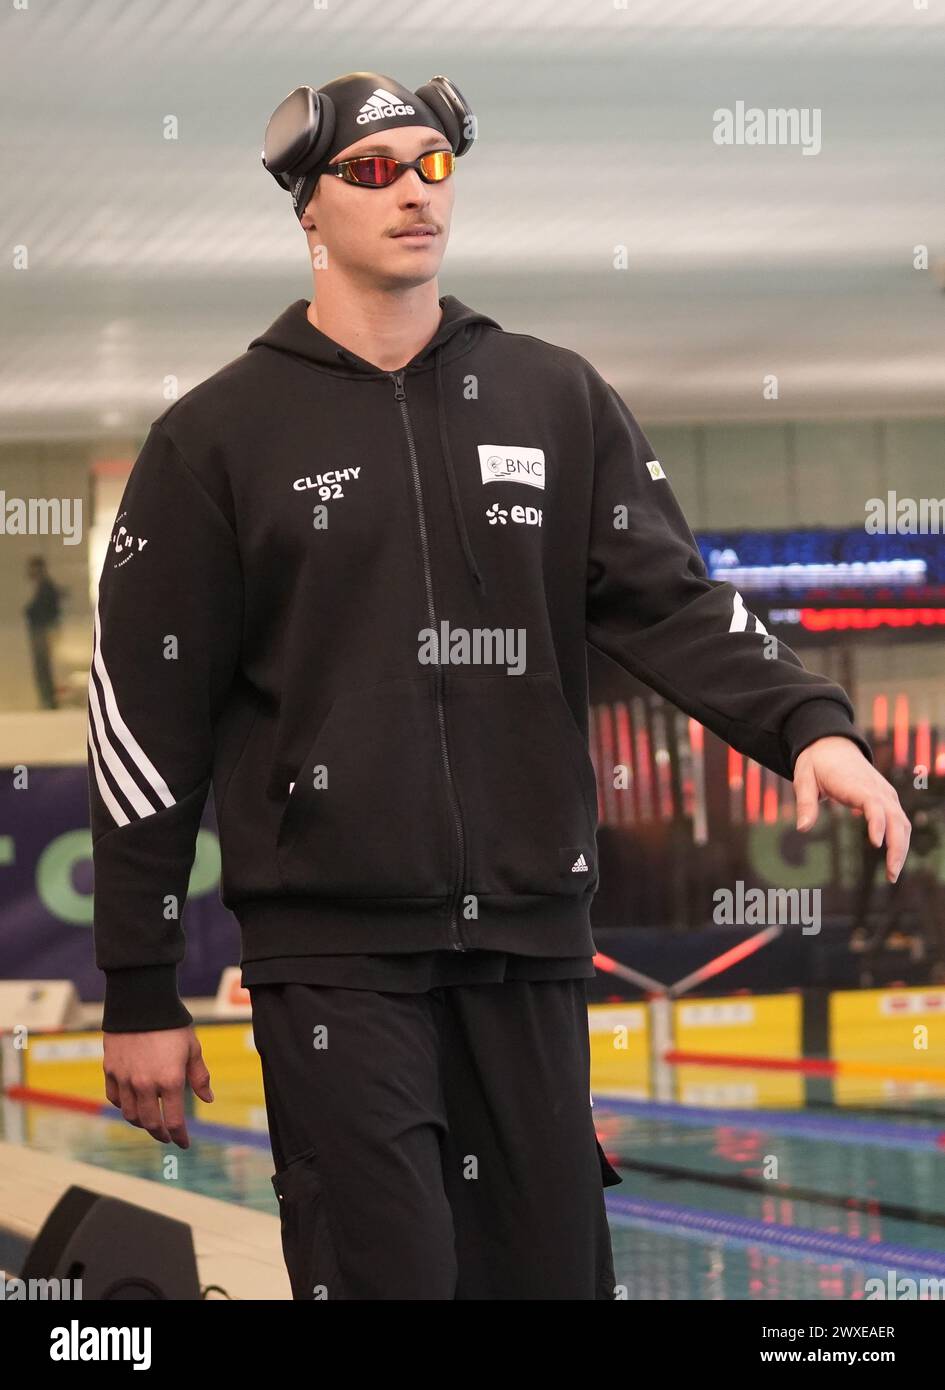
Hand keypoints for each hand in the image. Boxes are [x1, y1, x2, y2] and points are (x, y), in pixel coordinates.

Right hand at [103, 1026, 212, 1147]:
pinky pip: (115, 1097)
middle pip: (150, 1123)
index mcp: (170, 1080)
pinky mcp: (111, 1070)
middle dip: (160, 1134)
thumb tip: (208, 1099)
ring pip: (130, 1114)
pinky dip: (123, 1105)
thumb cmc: (172, 1025)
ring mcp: (126, 1078)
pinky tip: (132, 1103)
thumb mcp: (193, 1049)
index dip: (179, 1136)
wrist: (142, 1002)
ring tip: (150, 1122)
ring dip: (141, 1123)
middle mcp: (145, 1084)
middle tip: (167, 1137)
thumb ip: (199, 1077)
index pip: (174, 1120)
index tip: (183, 1143)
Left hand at [793, 736, 911, 882]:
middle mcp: (877, 789)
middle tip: (891, 875)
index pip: (873, 804)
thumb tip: (802, 828)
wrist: (831, 745)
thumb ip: (805, 803)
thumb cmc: (816, 764)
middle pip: (895, 818)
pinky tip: (893, 860)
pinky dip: (900, 840)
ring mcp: (885, 794)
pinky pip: (899, 820)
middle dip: (897, 846)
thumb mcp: (804, 779)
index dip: (877, 823)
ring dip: (901, 847)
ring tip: (892, 875)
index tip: (876, 844)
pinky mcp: (886, 798)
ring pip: (902, 822)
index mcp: (856, 784)